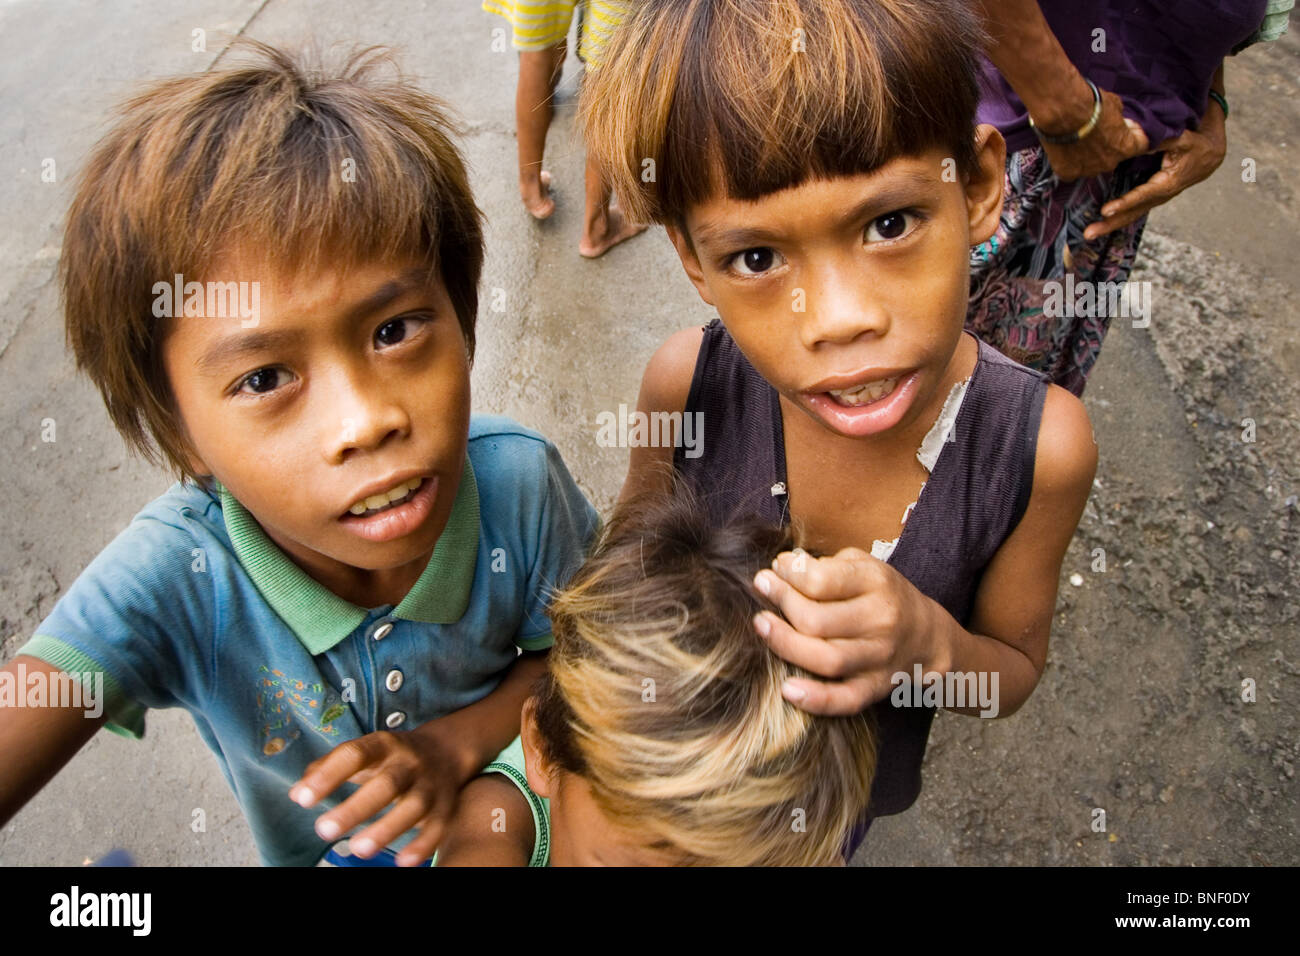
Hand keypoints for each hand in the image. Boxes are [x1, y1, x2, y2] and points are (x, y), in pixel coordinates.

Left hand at [289, 721, 471, 866]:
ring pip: (414, 806)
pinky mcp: (445, 806)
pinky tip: (404, 862)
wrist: (445, 750)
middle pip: (386, 784)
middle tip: (325, 830)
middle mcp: (408, 763)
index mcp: (383, 745)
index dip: (329, 775)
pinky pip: (438, 826)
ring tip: (358, 849)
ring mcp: (429, 784)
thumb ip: (328, 769)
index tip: (304, 798)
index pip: (355, 754)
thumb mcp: (362, 752)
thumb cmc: (389, 757)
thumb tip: (297, 793)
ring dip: (387, 829)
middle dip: (356, 808)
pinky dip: (423, 845)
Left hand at [752, 548, 943, 715]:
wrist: (927, 636)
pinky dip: (816, 700)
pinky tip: (787, 689)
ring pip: (827, 659)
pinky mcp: (876, 687)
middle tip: (761, 590)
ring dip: (786, 645)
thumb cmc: (882, 595)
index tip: (773, 569)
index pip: (822, 580)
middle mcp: (880, 620)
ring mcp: (879, 657)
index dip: (789, 574)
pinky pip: (846, 700)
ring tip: (762, 626)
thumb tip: (782, 567)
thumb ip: (825, 564)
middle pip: (817, 620)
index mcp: (877, 583)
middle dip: (781, 603)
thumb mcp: (863, 566)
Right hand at [1039, 87, 1149, 181]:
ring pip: (1089, 165)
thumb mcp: (1114, 104)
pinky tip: (1063, 148)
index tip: (1127, 128)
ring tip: (1076, 139)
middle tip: (1095, 132)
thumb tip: (1114, 120)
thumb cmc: (1089, 105)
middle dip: (1106, 146)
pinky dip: (1067, 161)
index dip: (1134, 134)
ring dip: (1086, 155)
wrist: (1062, 110)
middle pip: (1112, 157)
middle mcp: (1109, 163)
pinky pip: (1070, 169)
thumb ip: (1118, 118)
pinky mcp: (1067, 173)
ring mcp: (1087, 170)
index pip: (1140, 145)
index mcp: (1125, 146)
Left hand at [1083, 115, 1226, 240]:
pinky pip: (1132, 210)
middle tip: (1088, 234)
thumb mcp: (1182, 139)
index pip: (1142, 195)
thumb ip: (1161, 140)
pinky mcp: (1150, 198)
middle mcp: (1160, 196)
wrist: (1209, 156)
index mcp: (1168, 183)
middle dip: (1110, 224)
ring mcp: (1154, 199)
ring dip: (1109, 225)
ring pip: (1131, 215)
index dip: (1124, 203)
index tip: (1105, 210)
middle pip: (1133, 213)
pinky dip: (1116, 218)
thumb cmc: (1195, 145)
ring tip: (1089, 234)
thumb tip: (1139, 139)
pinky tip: (1099, 224)